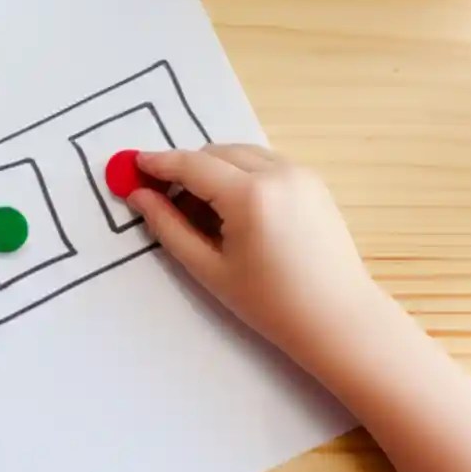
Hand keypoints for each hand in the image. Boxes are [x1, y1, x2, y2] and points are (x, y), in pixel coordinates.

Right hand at [128, 145, 379, 360]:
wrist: (339, 318)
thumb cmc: (270, 303)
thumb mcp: (209, 269)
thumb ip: (169, 227)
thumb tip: (138, 196)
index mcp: (250, 195)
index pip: (192, 164)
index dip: (158, 163)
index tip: (131, 165)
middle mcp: (277, 172)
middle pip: (214, 152)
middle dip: (185, 170)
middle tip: (164, 202)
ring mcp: (299, 173)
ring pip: (239, 154)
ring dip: (213, 171)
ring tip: (203, 214)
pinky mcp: (312, 181)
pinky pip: (263, 163)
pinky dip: (240, 175)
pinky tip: (234, 213)